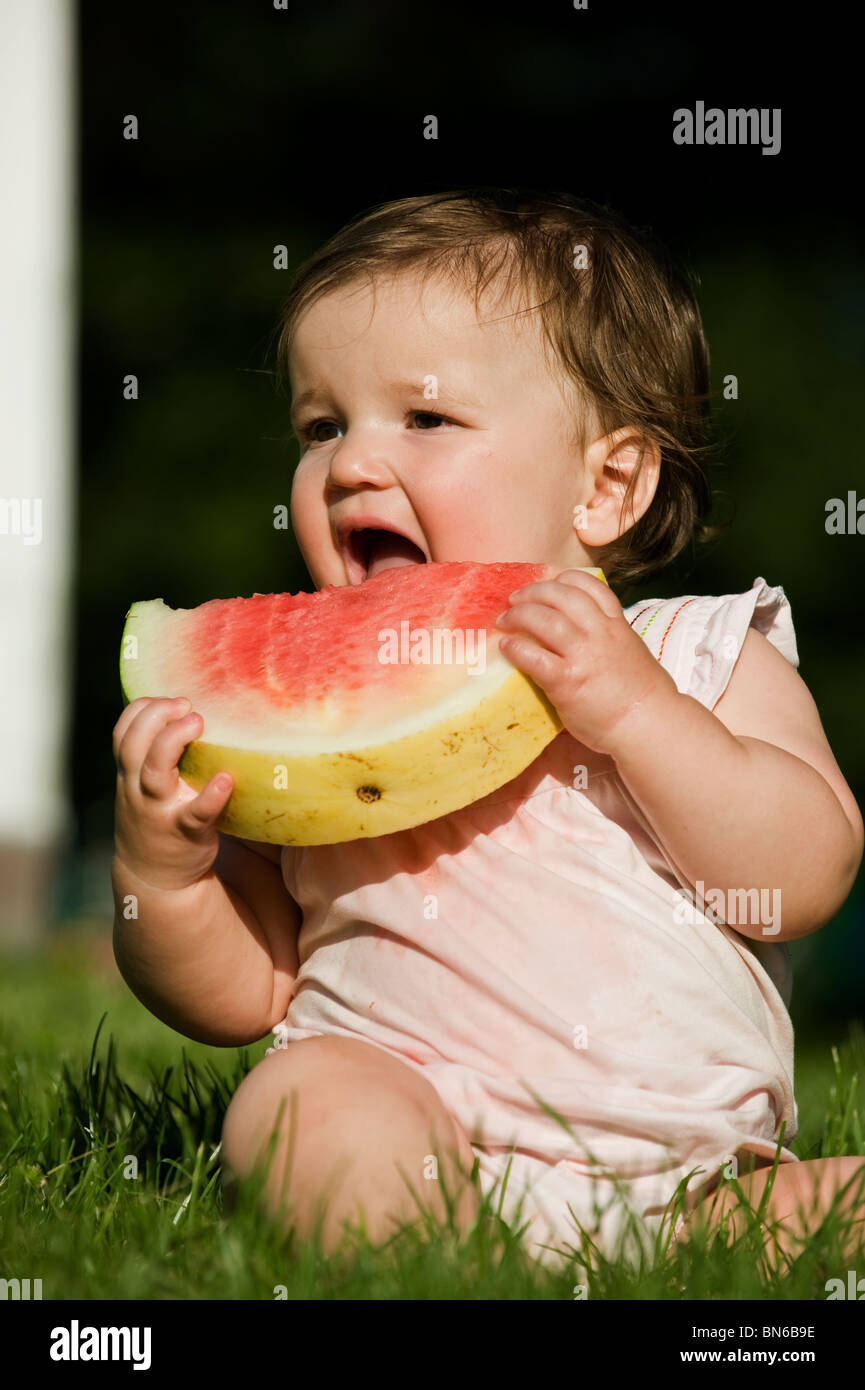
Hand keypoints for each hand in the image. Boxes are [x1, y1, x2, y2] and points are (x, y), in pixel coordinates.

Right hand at [112, 696, 233, 890]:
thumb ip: (152, 755)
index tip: (169, 699)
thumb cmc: (156, 818)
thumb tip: (182, 712)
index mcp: (131, 774)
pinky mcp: (185, 832)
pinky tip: (224, 780)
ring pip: (153, 772)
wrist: (154, 877)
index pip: (123, 732)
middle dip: (155, 717)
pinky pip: (195, 814)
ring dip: (172, 741)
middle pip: (133, 744)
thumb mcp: (142, 787)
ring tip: (197, 722)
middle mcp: (139, 789)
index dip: (142, 709)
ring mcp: (160, 811)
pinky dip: (209, 797)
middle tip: (185, 705)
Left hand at [495, 570, 678, 755]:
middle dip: (533, 592)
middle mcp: (599, 633)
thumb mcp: (631, 650)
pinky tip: (507, 647)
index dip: (565, 579)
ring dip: (518, 615)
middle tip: (515, 600)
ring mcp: (582, 655)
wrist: (647, 723)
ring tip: (505, 621)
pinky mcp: (566, 681)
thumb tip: (583, 635)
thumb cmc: (640, 694)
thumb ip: (609, 637)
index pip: (590, 586)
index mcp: (616, 624)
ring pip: (543, 619)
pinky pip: (533, 657)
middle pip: (560, 595)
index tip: (550, 583)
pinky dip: (516, 648)